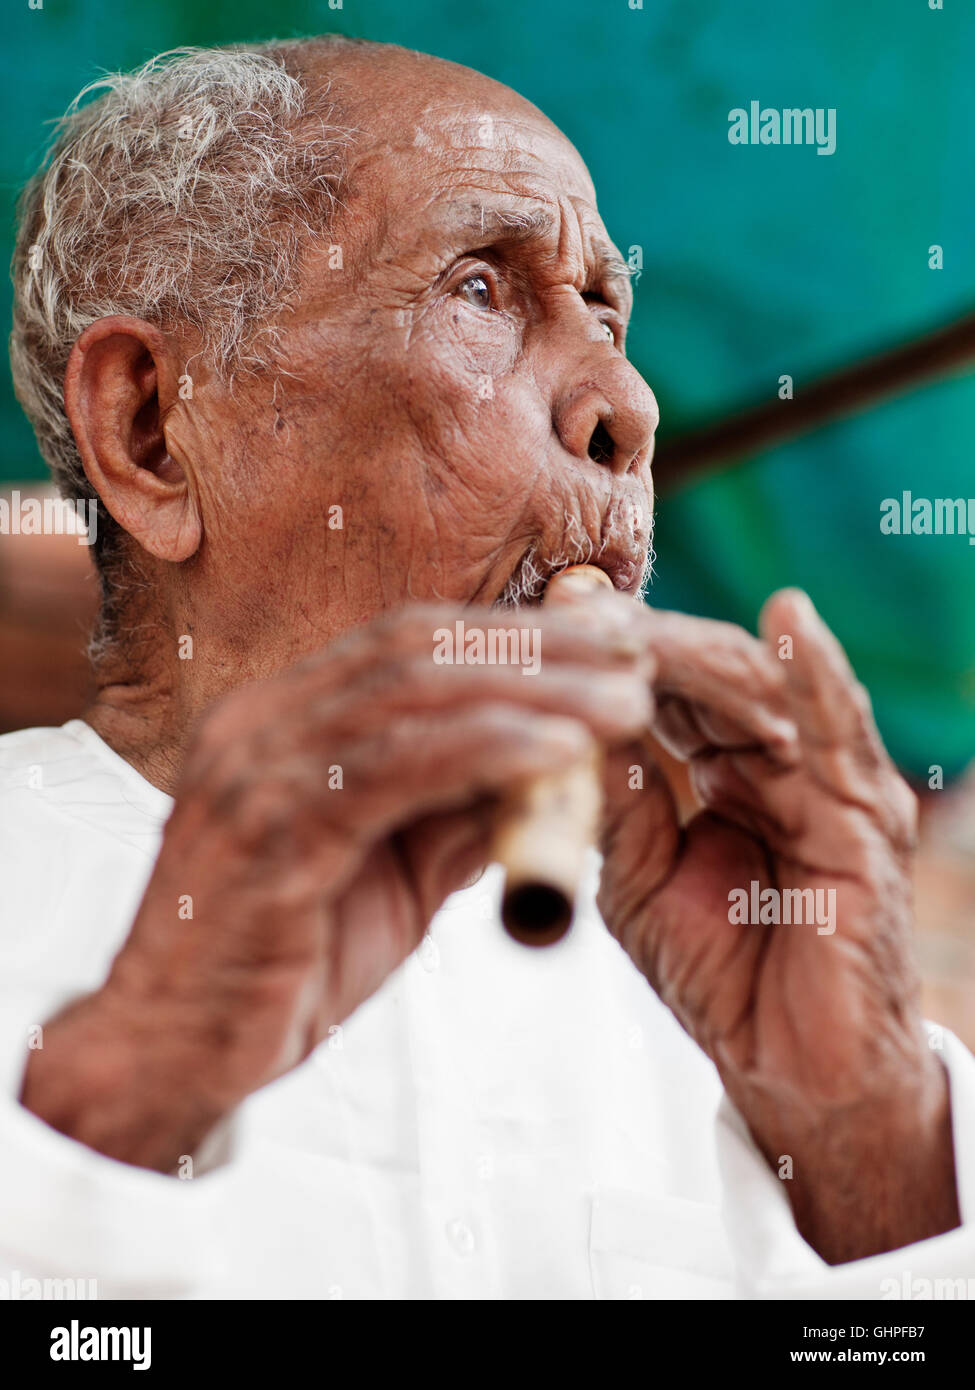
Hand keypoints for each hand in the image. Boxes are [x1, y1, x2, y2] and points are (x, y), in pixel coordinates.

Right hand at [22, 600, 651, 1169]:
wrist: (174, 1054)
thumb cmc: (287, 959)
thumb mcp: (396, 872)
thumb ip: (462, 809)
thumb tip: (556, 763)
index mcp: (282, 717)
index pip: (409, 638)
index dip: (514, 630)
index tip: (606, 640)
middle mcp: (260, 722)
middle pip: (417, 647)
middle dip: (538, 646)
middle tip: (633, 657)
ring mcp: (256, 770)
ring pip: (410, 694)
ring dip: (532, 692)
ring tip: (621, 706)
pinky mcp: (269, 834)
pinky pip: (393, 770)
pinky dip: (485, 750)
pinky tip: (556, 752)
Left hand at [597, 589, 958, 1262]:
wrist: (793, 1069)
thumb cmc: (720, 971)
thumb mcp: (638, 876)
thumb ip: (615, 801)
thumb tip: (572, 714)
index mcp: (723, 767)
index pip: (667, 687)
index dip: (609, 652)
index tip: (546, 615)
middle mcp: (778, 761)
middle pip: (711, 673)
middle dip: (644, 639)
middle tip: (580, 606)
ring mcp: (828, 781)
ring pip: (763, 691)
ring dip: (697, 652)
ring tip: (634, 622)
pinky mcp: (867, 817)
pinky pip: (845, 735)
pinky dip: (819, 675)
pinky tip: (789, 621)